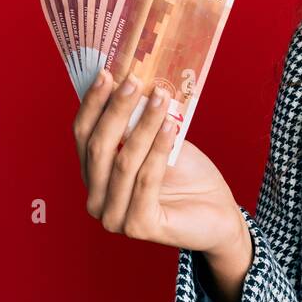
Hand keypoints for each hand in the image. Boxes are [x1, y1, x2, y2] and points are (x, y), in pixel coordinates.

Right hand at [72, 70, 247, 258]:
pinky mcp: (139, 227)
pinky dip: (159, 150)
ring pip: (124, 162)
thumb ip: (139, 124)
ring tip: (161, 97)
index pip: (83, 136)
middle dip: (117, 110)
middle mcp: (97, 201)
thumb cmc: (187, 178)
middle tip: (134, 80)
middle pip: (98, 147)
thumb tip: (131, 82)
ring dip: (144, 125)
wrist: (218, 213)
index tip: (107, 74)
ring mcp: (115, 218)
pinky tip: (172, 127)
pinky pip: (146, 180)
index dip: (93, 104)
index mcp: (95, 178)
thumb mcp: (158, 142)